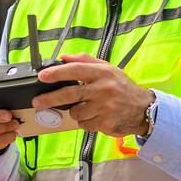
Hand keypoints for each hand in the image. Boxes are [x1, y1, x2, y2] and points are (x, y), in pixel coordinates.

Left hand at [32, 53, 154, 136]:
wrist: (144, 109)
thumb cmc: (123, 87)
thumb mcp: (108, 69)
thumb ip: (85, 61)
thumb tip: (64, 57)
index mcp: (102, 73)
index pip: (75, 70)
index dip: (56, 73)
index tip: (42, 76)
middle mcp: (103, 89)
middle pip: (69, 94)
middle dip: (49, 98)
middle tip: (37, 102)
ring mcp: (104, 108)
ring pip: (75, 112)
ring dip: (76, 112)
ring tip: (88, 107)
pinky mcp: (104, 123)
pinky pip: (84, 124)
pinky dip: (85, 121)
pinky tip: (96, 116)